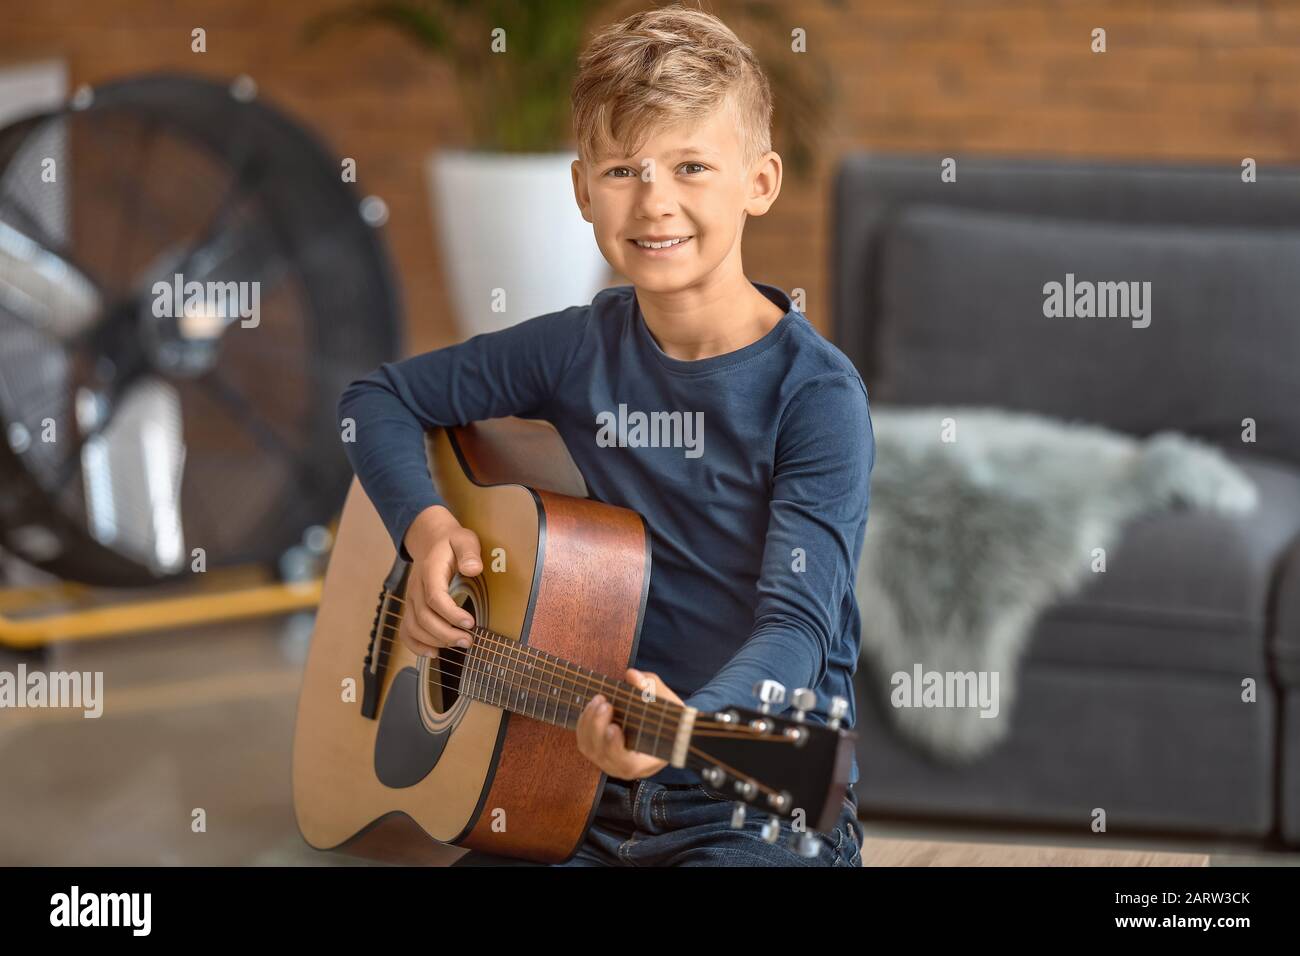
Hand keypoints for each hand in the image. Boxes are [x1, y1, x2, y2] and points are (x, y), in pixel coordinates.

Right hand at [399, 504, 482, 656]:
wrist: (431, 541)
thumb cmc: (451, 543)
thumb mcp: (464, 540)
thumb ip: (469, 553)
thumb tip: (473, 569)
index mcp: (429, 571)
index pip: (435, 597)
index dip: (451, 614)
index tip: (471, 623)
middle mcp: (416, 588)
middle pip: (424, 617)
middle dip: (446, 634)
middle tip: (469, 641)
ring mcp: (411, 599)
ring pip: (414, 627)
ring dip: (435, 641)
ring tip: (459, 645)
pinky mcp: (412, 608)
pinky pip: (406, 631)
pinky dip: (416, 646)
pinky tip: (433, 653)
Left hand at [576, 668, 684, 778]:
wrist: (666, 728)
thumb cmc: (669, 718)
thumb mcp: (667, 702)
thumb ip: (650, 688)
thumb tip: (631, 675)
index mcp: (646, 763)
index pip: (626, 764)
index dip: (615, 747)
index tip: (614, 727)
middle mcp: (624, 768)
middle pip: (603, 754)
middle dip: (599, 727)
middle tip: (605, 704)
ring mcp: (609, 762)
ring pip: (589, 748)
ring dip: (589, 722)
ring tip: (599, 700)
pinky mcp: (599, 752)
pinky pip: (584, 742)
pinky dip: (585, 723)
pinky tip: (593, 705)